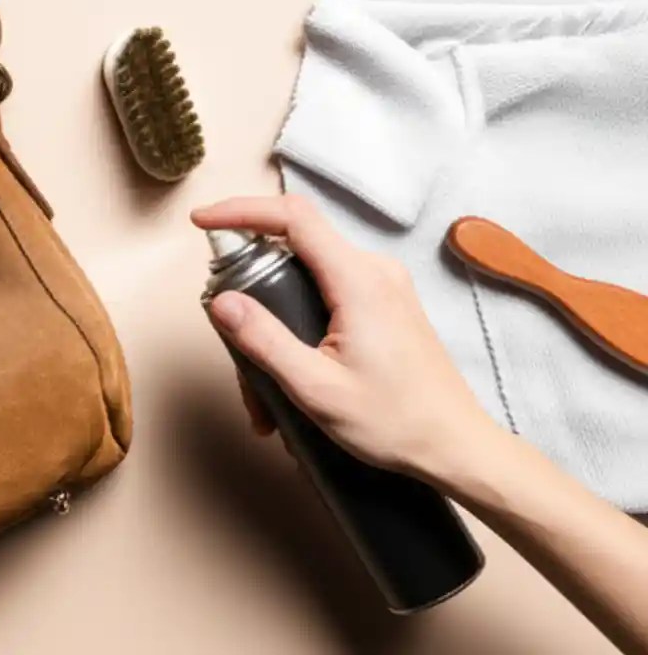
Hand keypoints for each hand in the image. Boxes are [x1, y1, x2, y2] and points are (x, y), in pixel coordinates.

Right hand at [191, 195, 500, 479]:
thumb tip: (222, 302)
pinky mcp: (383, 305)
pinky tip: (293, 380)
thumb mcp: (316, 388)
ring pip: (305, 281)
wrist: (455, 447)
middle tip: (236, 355)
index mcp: (359, 281)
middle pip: (291, 252)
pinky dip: (298, 330)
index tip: (203, 222)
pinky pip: (326, 298)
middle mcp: (374, 272)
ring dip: (275, 327)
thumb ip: (265, 340)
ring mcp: (382, 287)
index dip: (241, 211)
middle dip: (253, 298)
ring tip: (267, 396)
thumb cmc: (396, 423)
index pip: (292, 218)